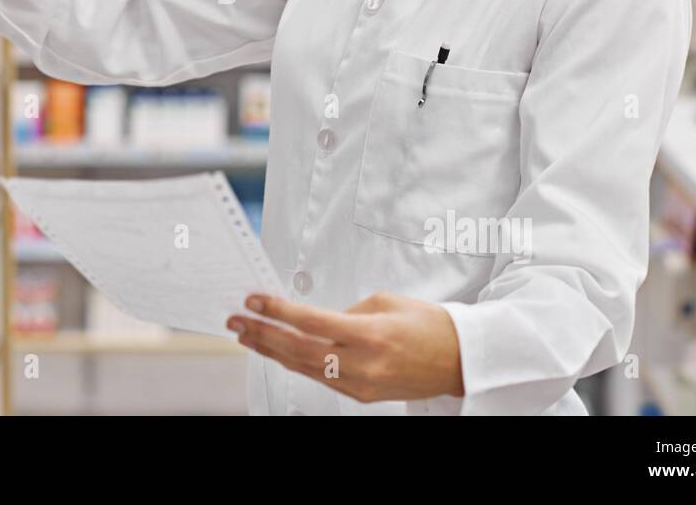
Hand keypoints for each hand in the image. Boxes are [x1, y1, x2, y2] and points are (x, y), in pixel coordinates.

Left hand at [228, 292, 464, 403]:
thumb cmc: (428, 325)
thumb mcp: (386, 302)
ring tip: (247, 335)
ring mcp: (360, 385)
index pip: (312, 323)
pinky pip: (320, 378)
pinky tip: (277, 351)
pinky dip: (295, 363)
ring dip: (272, 351)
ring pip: (304, 368)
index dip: (278, 312)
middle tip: (236, 320)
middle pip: (299, 350)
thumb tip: (314, 319)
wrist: (459, 361)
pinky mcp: (361, 396)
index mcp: (370, 334)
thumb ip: (346, 310)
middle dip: (263, 334)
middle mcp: (363, 364)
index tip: (254, 300)